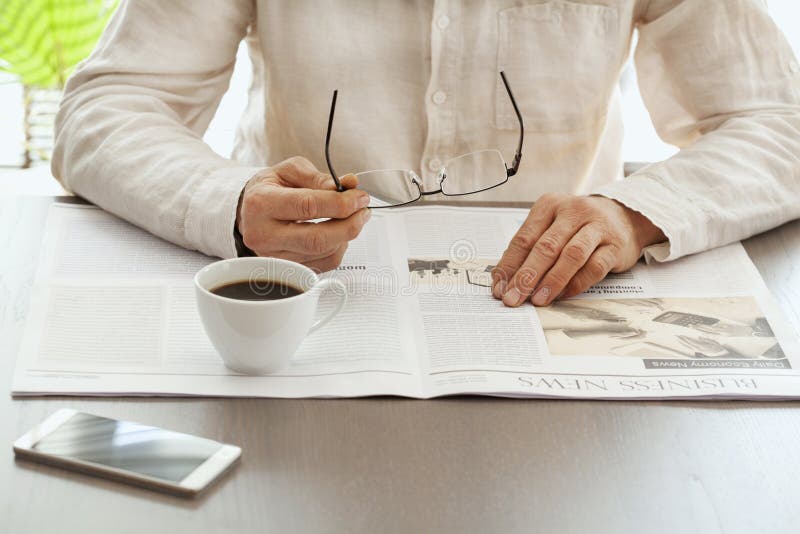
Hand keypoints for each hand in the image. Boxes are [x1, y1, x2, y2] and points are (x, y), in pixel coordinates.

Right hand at [237, 156, 370, 271]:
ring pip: (324, 252)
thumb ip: (319, 177)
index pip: (308, 206)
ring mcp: (274, 257)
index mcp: (261, 203)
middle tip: (363, 211)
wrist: (248, 212)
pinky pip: (325, 263)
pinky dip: (339, 247)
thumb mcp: (289, 171)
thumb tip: (348, 185)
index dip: (341, 203)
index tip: (360, 197)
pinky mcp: (287, 270)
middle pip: (317, 238)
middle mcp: (263, 234)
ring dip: (347, 235)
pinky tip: (337, 232)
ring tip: (352, 217)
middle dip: (349, 225)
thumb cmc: (270, 190)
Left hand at [492, 193, 665, 306]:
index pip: (524, 238)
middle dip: (526, 276)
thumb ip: (531, 249)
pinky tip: (564, 295)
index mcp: (550, 205)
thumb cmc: (579, 225)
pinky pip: (594, 267)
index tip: (499, 287)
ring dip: (552, 281)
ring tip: (538, 300)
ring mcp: (597, 226)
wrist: (625, 216)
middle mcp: (573, 211)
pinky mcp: (615, 245)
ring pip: (571, 255)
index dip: (509, 265)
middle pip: (545, 247)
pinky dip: (577, 283)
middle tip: (513, 298)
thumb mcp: (552, 226)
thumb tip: (506, 280)